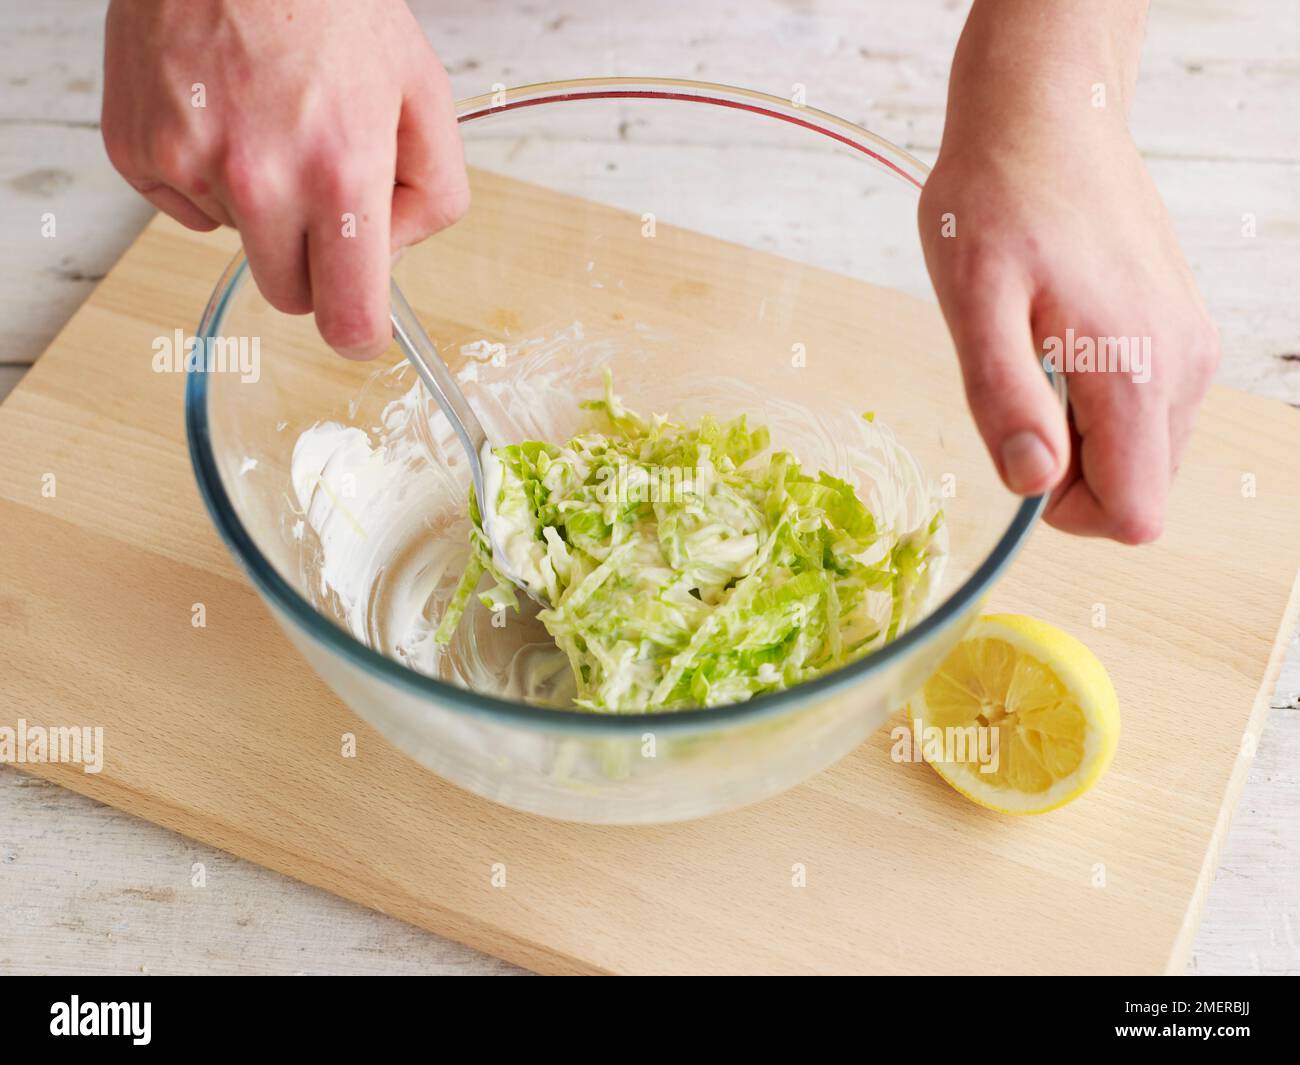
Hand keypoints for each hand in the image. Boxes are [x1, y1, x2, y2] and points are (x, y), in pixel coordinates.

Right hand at [103, 0, 468, 358]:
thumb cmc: (332, 6)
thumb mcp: (424, 94)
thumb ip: (433, 192)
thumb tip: (394, 257)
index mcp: (341, 174)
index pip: (346, 317)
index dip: (360, 331)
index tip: (362, 324)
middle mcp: (259, 180)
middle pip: (291, 294)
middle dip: (315, 262)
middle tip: (325, 193)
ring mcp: (189, 165)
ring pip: (241, 245)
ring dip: (263, 210)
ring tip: (273, 127)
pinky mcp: (138, 150)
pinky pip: (187, 207)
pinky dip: (210, 179)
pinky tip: (226, 117)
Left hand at [919, 0, 1218, 543]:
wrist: (1046, 115)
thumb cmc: (998, 198)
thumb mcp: (973, 302)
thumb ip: (1003, 398)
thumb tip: (1032, 481)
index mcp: (1137, 371)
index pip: (1133, 514)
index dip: (1066, 511)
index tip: (1019, 451)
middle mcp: (1184, 367)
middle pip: (1139, 487)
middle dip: (1070, 469)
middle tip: (1017, 385)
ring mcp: (1189, 346)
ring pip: (1142, 449)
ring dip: (1080, 431)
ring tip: (1036, 351)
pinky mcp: (1180, 328)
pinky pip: (1145, 407)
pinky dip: (1096, 398)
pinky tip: (1059, 335)